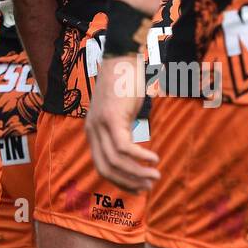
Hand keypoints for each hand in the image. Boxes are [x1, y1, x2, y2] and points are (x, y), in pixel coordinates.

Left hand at [84, 54, 160, 193]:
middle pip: (106, 169)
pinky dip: (140, 158)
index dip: (120, 182)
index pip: (101, 167)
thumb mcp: (120, 114)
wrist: (122, 59)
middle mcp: (92, 130)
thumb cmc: (124, 86)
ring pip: (116, 161)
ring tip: (155, 176)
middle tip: (148, 187)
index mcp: (93, 132)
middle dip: (128, 183)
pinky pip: (124, 148)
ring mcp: (100, 125)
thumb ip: (122, 132)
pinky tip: (153, 159)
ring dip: (137, 173)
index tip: (137, 187)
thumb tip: (133, 153)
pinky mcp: (112, 118)